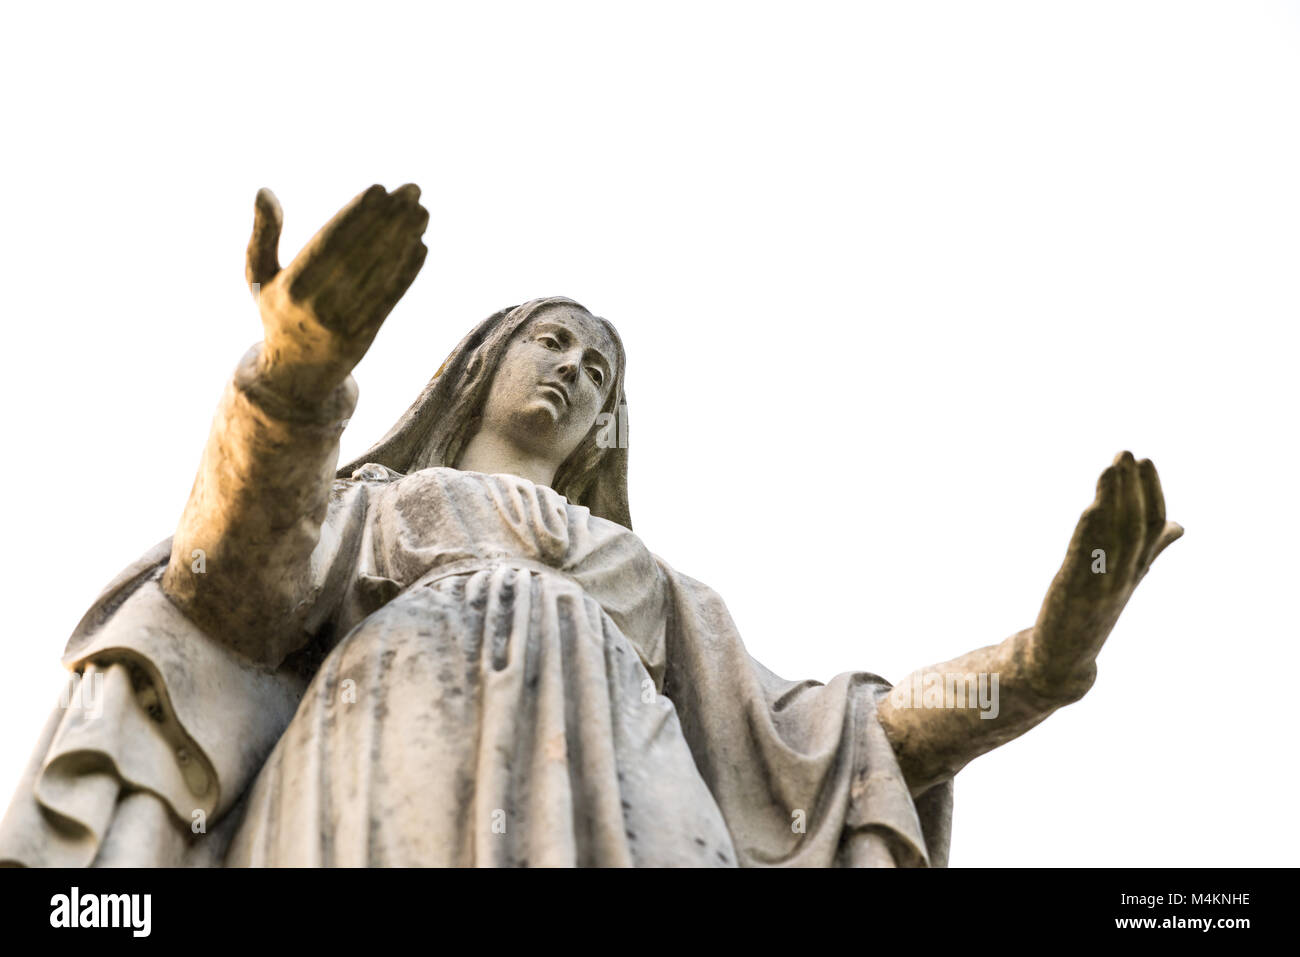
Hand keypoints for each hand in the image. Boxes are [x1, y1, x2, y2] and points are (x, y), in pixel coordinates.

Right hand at [245, 184, 428, 400]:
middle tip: (412, 191)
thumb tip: (265, 191)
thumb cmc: (277, 313)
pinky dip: (407, 272)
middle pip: (361, 253)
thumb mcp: (258, 275)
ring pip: (380, 273)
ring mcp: (343, 322)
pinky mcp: (365, 335)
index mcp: (291, 286)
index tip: (379, 189)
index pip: (330, 241)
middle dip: (390, 219)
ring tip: (421, 213)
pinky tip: (421, 247)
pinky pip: (390, 297)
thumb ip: (263, 234)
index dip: (357, 214)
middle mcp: (317, 305)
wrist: (293, 373)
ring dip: (405, 240)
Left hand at [1028, 452, 1182, 698]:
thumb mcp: (1125, 577)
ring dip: (1113, 499)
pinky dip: (1091, 532)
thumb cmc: (1092, 614)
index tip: (1145, 460)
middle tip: (1126, 452)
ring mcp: (1103, 586)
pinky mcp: (1076, 594)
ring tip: (1110, 467)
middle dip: (1133, 487)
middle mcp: (1124, 576)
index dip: (1152, 491)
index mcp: (1135, 569)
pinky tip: (1090, 507)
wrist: (1063, 660)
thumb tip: (1180, 525)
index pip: (1154, 525)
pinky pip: (1088, 560)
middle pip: (1136, 525)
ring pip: (1115, 538)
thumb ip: (1150, 549)